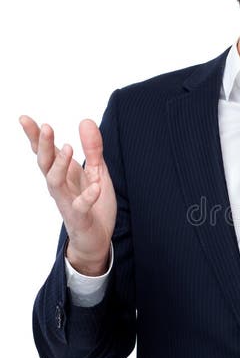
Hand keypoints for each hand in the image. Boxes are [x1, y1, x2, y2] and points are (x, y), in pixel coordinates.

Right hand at [19, 115, 116, 274]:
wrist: (97, 238)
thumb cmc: (94, 204)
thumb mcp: (97, 171)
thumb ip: (92, 148)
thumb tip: (85, 120)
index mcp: (63, 173)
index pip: (45, 151)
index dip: (34, 135)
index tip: (24, 118)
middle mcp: (60, 186)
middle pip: (45, 163)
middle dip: (43, 145)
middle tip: (46, 126)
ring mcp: (67, 201)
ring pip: (55, 182)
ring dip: (60, 165)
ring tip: (68, 147)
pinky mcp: (80, 218)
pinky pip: (80, 207)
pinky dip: (88, 197)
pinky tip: (96, 187)